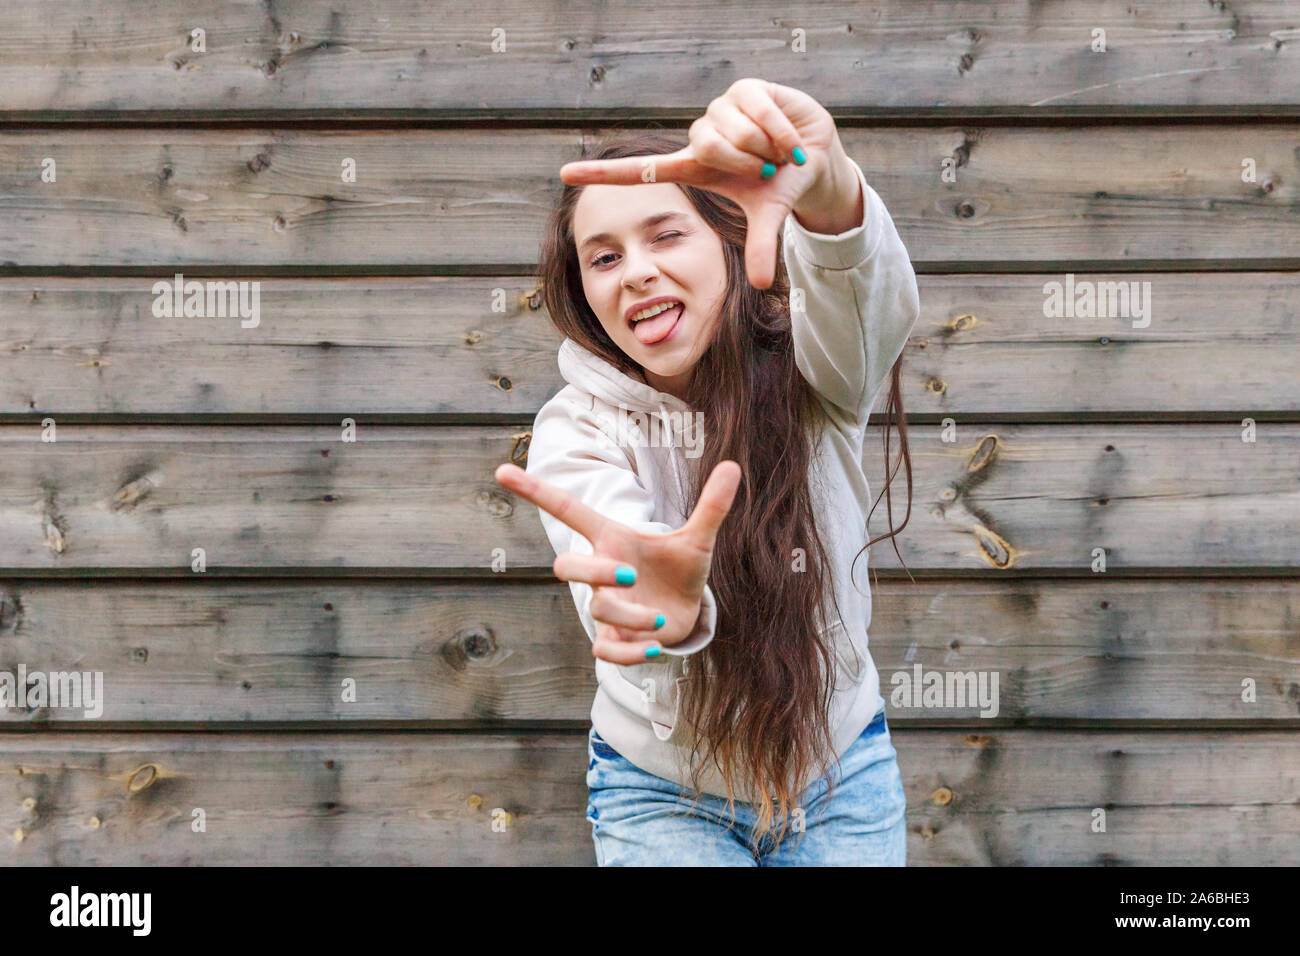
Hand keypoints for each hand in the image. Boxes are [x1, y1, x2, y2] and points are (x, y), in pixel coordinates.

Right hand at [494, 460, 741, 664]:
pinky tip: (655, 648)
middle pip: (566, 565)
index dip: (536, 491)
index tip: (501, 470)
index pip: (568, 510)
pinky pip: (605, 651)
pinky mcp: (616, 640)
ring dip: (628, 614)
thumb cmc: (679, 570)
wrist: (684, 612)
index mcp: (613, 539)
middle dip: (592, 570)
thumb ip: (712, 505)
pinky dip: (630, 653)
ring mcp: (605, 607)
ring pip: (597, 609)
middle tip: (628, 574)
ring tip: (659, 618)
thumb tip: (734, 465)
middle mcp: (602, 572)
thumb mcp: (698, 539)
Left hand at [559, 78, 851, 288]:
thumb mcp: (768, 217)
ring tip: (777, 151)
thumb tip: (763, 287)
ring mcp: (719, 110)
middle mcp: (700, 137)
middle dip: (746, 160)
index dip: (603, 175)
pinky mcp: (743, 89)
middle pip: (708, 145)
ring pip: (734, 129)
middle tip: (765, 168)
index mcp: (694, 168)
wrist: (817, 154)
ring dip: (766, 146)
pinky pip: (758, 110)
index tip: (564, 174)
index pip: (641, 171)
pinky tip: (787, 134)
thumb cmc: (781, 184)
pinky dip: (781, 130)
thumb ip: (760, 247)